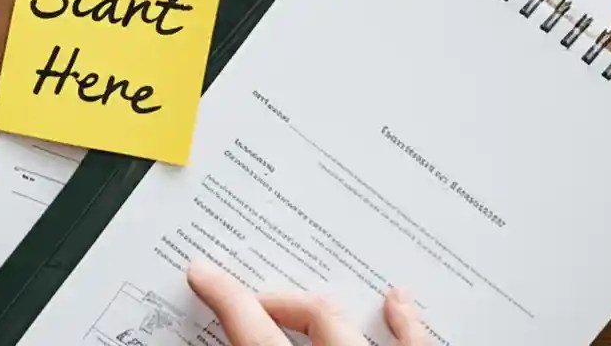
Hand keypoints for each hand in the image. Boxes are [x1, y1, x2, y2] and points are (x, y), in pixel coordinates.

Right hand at [189, 260, 427, 345]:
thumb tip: (218, 337)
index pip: (253, 330)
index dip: (225, 297)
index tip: (203, 273)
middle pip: (311, 315)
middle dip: (276, 301)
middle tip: (252, 301)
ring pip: (357, 324)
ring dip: (331, 305)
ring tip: (313, 293)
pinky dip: (407, 323)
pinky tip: (396, 301)